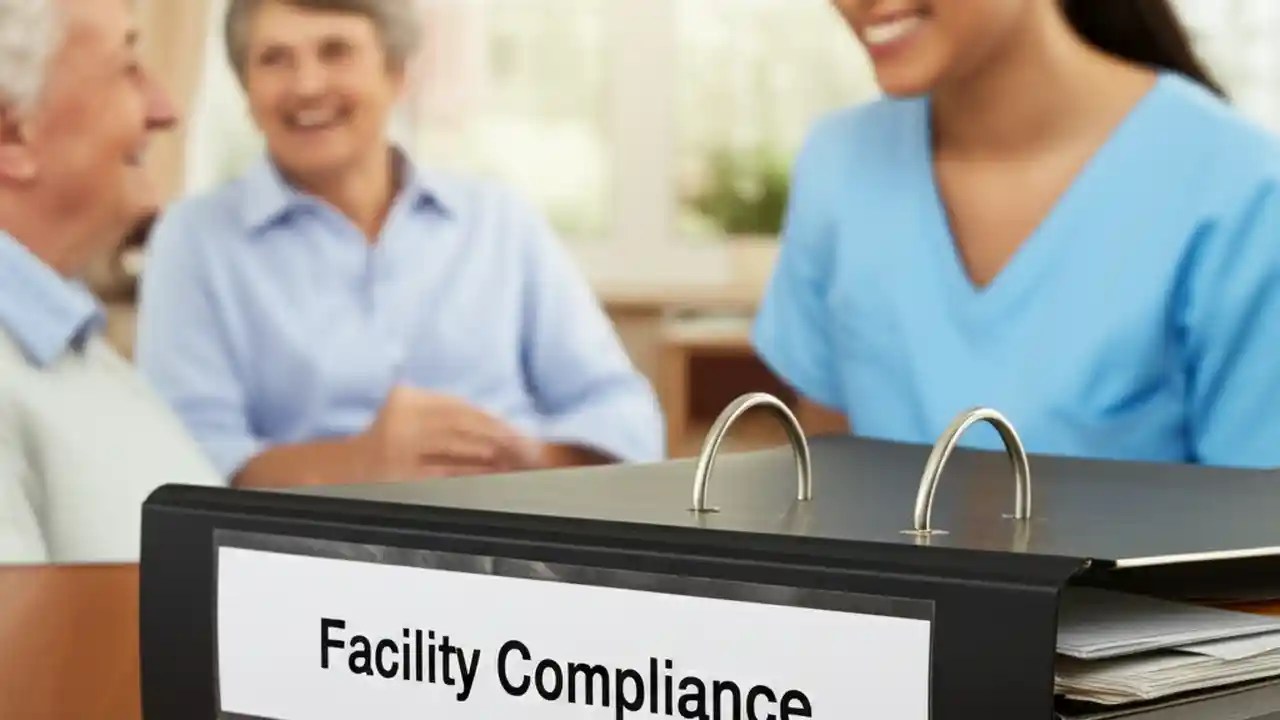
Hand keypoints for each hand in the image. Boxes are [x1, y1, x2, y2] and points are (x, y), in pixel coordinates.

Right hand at [357, 387, 531, 481]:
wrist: (344, 468)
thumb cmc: (384, 442)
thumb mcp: (407, 415)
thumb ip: (441, 413)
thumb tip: (496, 423)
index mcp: (405, 398)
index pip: (457, 406)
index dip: (491, 418)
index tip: (515, 429)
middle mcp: (400, 418)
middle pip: (460, 423)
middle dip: (497, 434)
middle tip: (524, 446)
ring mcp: (398, 447)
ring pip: (454, 445)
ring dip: (488, 453)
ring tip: (513, 460)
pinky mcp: (399, 474)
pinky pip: (443, 472)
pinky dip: (470, 473)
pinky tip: (488, 476)